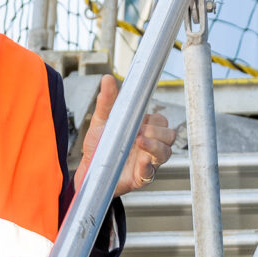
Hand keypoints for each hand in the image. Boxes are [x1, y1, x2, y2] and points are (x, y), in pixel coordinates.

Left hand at [83, 75, 174, 193]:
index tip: (143, 119)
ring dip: (155, 146)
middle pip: (169, 136)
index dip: (155, 120)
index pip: (161, 121)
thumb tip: (107, 79)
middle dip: (158, 132)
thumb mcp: (101, 120)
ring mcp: (147, 161)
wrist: (88, 169)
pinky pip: (151, 172)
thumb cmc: (99, 146)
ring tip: (140, 142)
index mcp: (143, 129)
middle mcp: (149, 145)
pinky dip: (148, 165)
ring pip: (166, 153)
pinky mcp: (140, 177)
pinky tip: (141, 160)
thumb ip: (107, 101)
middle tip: (140, 131)